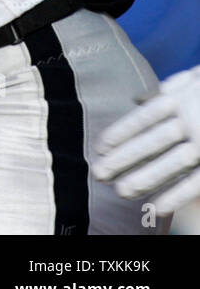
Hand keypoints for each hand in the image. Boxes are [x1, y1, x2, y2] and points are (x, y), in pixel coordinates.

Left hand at [94, 63, 199, 214]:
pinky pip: (197, 181)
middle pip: (150, 143)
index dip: (120, 133)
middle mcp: (191, 120)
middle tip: (98, 174)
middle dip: (122, 160)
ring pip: (171, 163)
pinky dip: (178, 195)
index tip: (100, 148)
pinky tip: (157, 206)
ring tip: (121, 192)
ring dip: (145, 179)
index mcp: (180, 99)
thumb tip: (137, 100)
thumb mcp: (193, 81)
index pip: (142, 118)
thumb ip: (168, 89)